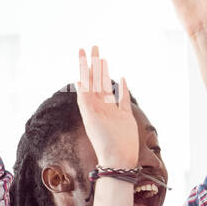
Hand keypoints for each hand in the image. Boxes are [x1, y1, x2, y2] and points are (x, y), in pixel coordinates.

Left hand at [75, 46, 136, 168]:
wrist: (118, 159)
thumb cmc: (104, 142)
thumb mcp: (91, 119)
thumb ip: (86, 101)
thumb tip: (80, 82)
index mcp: (90, 105)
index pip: (86, 80)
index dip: (83, 65)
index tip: (81, 50)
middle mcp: (100, 106)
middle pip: (96, 80)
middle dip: (94, 64)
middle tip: (93, 46)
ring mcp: (113, 110)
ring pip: (108, 86)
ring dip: (105, 73)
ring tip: (103, 59)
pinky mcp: (125, 117)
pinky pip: (123, 99)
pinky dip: (123, 89)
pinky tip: (122, 79)